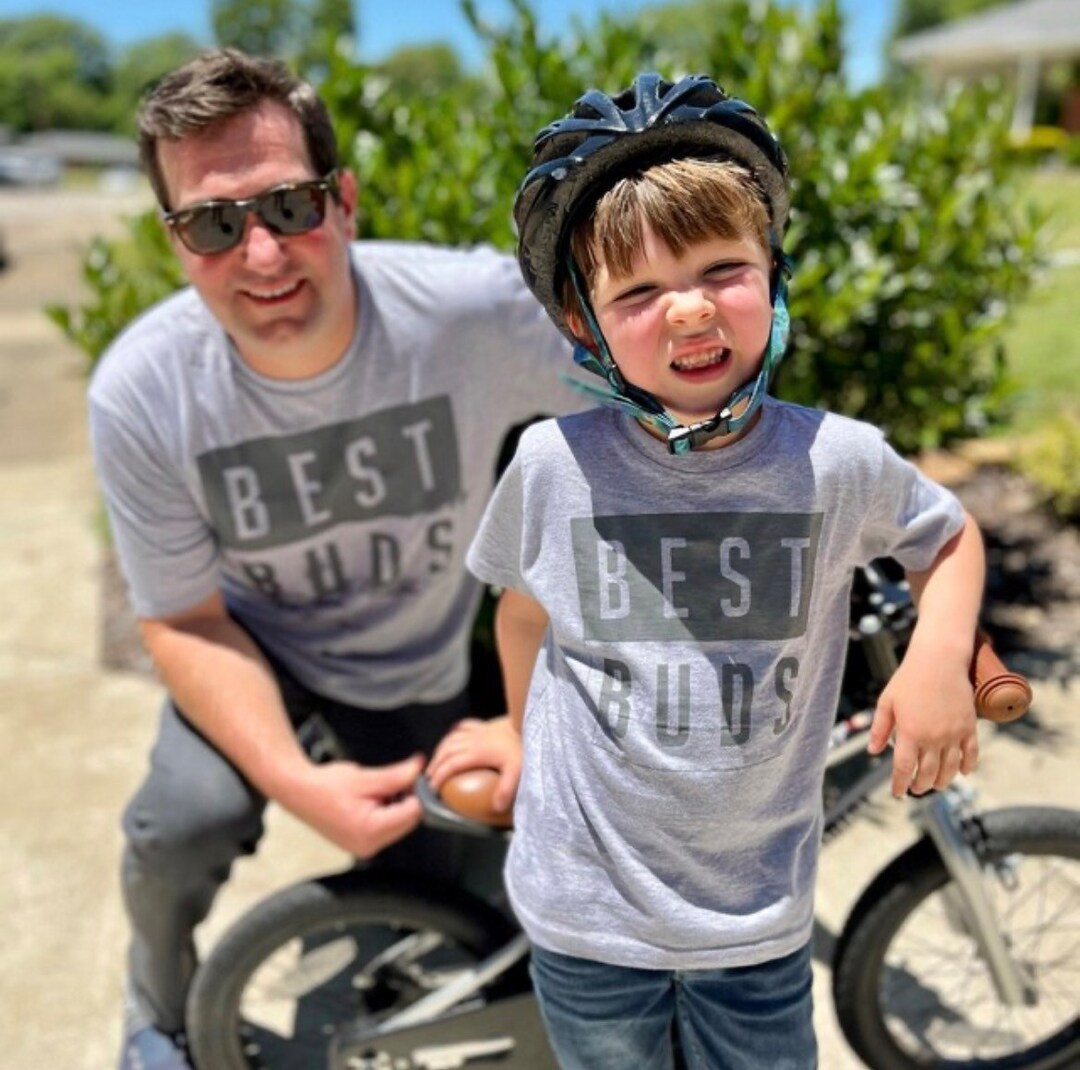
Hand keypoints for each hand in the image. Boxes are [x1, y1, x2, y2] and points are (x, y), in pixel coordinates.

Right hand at [282, 755, 424, 858]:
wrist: (299, 792)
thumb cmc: (326, 785)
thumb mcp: (366, 777)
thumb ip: (397, 775)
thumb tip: (420, 768)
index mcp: (370, 831)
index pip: (413, 813)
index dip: (416, 792)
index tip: (410, 776)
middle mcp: (369, 846)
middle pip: (408, 821)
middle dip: (406, 799)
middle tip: (392, 780)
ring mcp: (364, 848)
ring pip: (399, 825)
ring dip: (396, 806)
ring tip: (376, 790)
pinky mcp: (361, 844)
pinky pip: (385, 829)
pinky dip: (385, 813)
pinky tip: (371, 800)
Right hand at [427, 716, 520, 814]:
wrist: (529, 722)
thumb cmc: (523, 746)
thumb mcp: (516, 770)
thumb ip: (506, 789)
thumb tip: (496, 807)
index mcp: (477, 752)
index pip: (451, 764)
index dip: (439, 775)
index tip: (433, 787)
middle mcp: (473, 740)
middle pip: (446, 751)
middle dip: (435, 764)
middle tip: (430, 777)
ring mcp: (478, 730)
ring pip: (451, 738)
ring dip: (440, 749)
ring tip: (436, 760)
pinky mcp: (485, 724)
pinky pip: (464, 725)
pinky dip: (455, 731)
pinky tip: (453, 735)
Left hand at [868, 651, 978, 796]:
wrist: (939, 661)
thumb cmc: (908, 679)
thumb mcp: (887, 702)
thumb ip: (879, 728)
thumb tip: (873, 751)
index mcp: (910, 732)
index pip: (904, 768)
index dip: (899, 784)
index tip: (897, 792)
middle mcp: (933, 737)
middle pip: (927, 773)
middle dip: (920, 786)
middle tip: (915, 789)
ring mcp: (953, 734)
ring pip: (950, 769)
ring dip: (942, 781)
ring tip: (935, 785)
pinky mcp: (969, 727)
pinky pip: (971, 754)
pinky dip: (967, 766)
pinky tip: (963, 773)